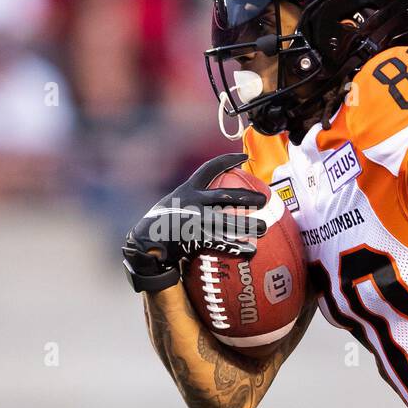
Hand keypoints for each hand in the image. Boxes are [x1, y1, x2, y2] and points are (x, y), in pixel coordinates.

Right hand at [122, 153, 267, 292]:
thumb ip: (192, 202)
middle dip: (246, 197)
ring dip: (247, 224)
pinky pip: (220, 242)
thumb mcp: (173, 205)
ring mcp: (193, 219)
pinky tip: (250, 251)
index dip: (227, 160)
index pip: (209, 169)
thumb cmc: (160, 225)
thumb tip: (214, 204)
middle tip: (264, 200)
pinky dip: (236, 247)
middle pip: (225, 196)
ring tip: (264, 228)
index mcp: (188, 190)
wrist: (143, 242)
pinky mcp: (194, 237)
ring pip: (226, 221)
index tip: (243, 157)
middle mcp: (192, 201)